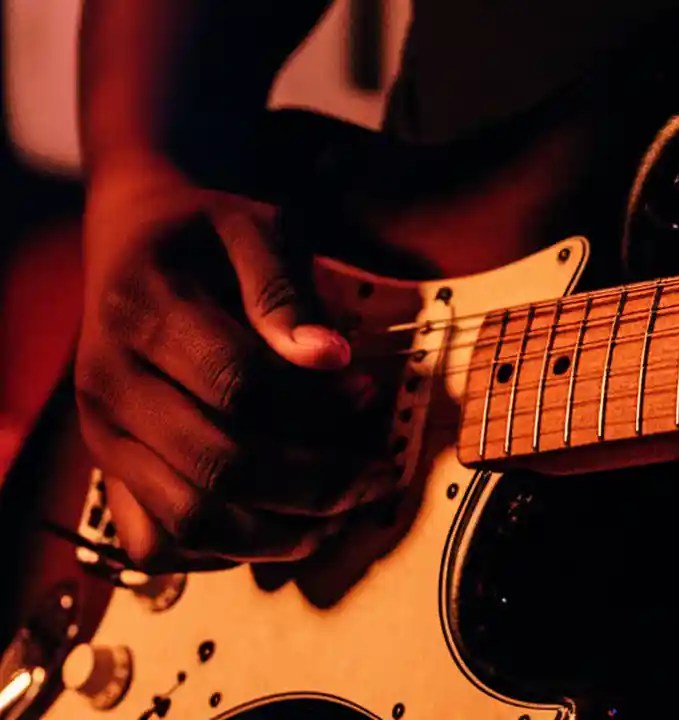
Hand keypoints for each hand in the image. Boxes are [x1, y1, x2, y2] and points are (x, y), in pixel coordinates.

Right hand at [75, 159, 397, 569]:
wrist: (129, 238)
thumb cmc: (204, 232)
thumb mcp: (253, 227)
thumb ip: (286, 291)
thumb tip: (332, 359)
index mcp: (144, 312)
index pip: (238, 385)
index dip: (318, 403)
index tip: (372, 393)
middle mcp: (111, 384)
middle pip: (221, 466)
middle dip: (317, 485)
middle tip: (378, 477)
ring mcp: (105, 435)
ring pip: (192, 520)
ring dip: (280, 532)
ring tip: (343, 515)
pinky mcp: (110, 470)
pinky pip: (158, 542)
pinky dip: (224, 551)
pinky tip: (280, 524)